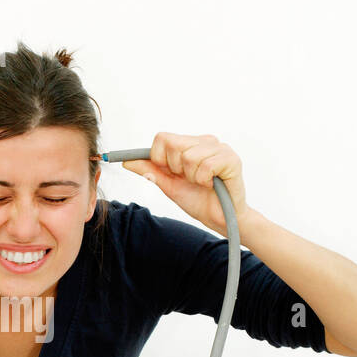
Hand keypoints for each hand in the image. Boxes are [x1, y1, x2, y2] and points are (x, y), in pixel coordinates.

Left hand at [123, 133, 248, 236]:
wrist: (220, 218)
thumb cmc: (197, 200)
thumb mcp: (168, 185)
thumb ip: (149, 170)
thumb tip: (126, 161)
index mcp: (190, 143)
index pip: (162, 138)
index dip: (161, 159)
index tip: (173, 173)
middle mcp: (205, 141)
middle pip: (173, 145)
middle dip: (176, 169)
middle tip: (191, 179)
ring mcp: (220, 147)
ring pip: (189, 157)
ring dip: (192, 177)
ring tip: (203, 183)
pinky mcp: (231, 158)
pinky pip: (205, 167)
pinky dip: (204, 180)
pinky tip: (212, 184)